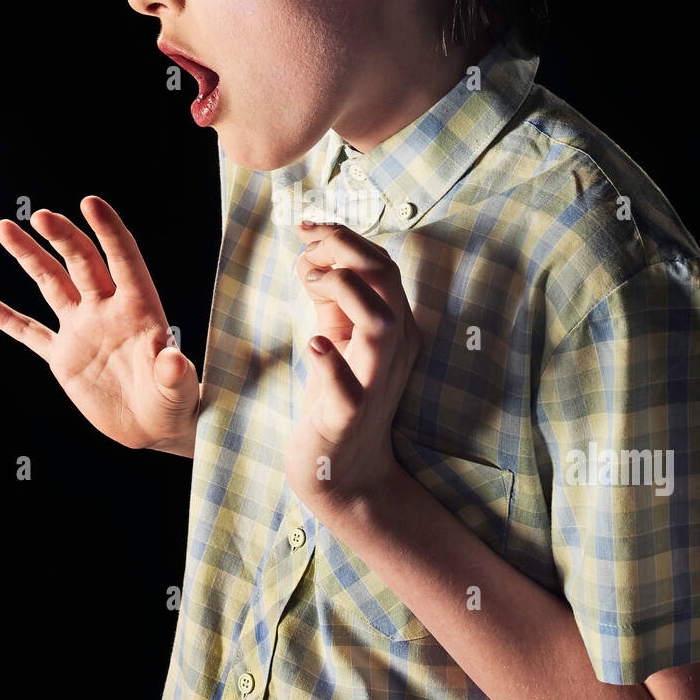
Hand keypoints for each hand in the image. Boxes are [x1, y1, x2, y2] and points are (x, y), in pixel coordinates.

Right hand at [0, 196, 199, 454]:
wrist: (156, 428)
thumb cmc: (177, 402)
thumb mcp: (179, 389)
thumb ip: (175, 373)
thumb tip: (172, 360)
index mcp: (141, 309)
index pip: (124, 260)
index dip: (108, 231)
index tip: (90, 202)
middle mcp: (108, 310)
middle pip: (82, 262)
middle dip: (62, 237)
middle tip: (40, 216)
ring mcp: (82, 330)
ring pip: (51, 284)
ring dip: (28, 256)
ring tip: (3, 228)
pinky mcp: (64, 357)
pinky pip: (30, 333)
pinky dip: (6, 319)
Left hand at [285, 221, 421, 521]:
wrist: (346, 471)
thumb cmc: (340, 399)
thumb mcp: (340, 339)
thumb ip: (334, 300)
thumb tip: (314, 256)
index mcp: (393, 326)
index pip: (381, 263)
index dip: (344, 237)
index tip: (307, 228)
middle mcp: (393, 349)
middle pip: (385, 277)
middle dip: (343, 248)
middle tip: (306, 249)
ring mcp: (374, 382)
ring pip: (380, 321)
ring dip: (343, 289)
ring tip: (309, 283)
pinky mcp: (348, 416)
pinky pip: (348, 388)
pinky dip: (330, 361)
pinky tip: (313, 344)